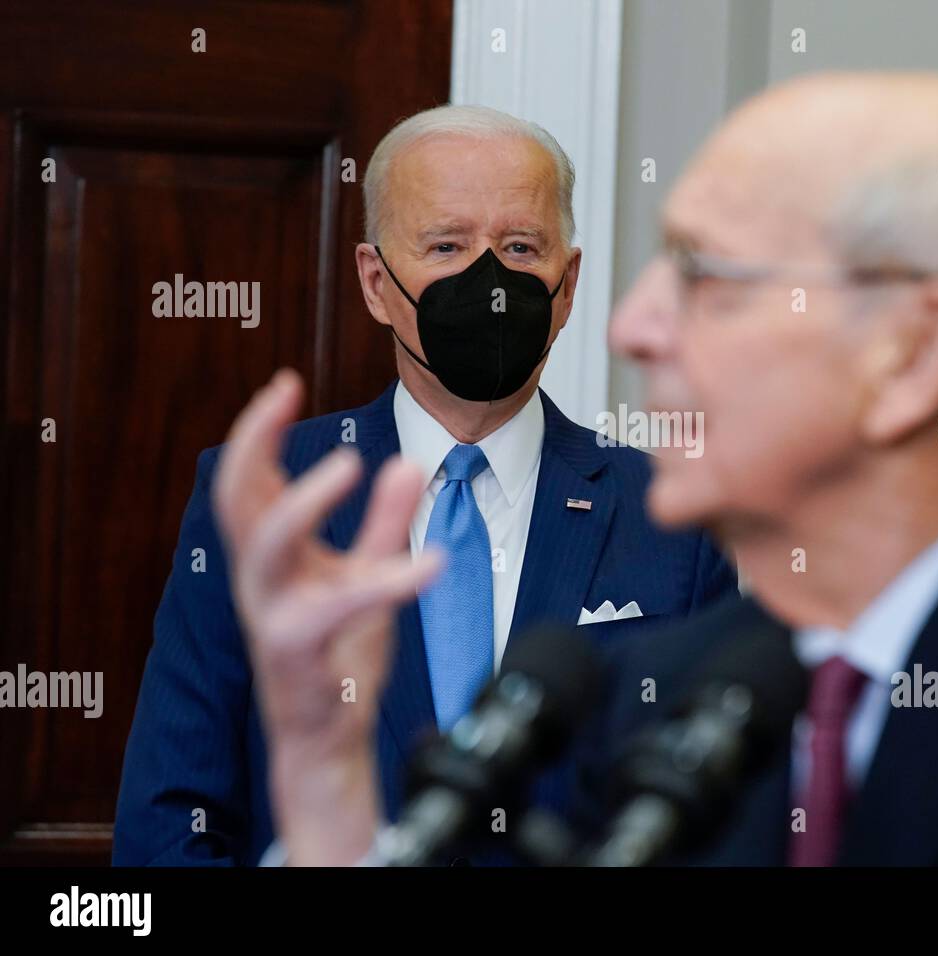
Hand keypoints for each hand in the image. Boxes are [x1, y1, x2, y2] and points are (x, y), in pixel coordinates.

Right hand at [212, 369, 439, 863]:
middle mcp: (264, 580)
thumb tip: (406, 461)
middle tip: (284, 395)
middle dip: (254, 441)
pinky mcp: (302, 651)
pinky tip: (431, 564)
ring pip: (267, 547)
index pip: (250, 481)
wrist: (330, 735)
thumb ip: (387, 523)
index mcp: (274, 557)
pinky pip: (340, 607)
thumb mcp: (368, 575)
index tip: (286, 382)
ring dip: (304, 502)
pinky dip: (387, 581)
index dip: (260, 429)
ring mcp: (275, 614)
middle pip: (238, 499)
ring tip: (351, 464)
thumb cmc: (340, 654)